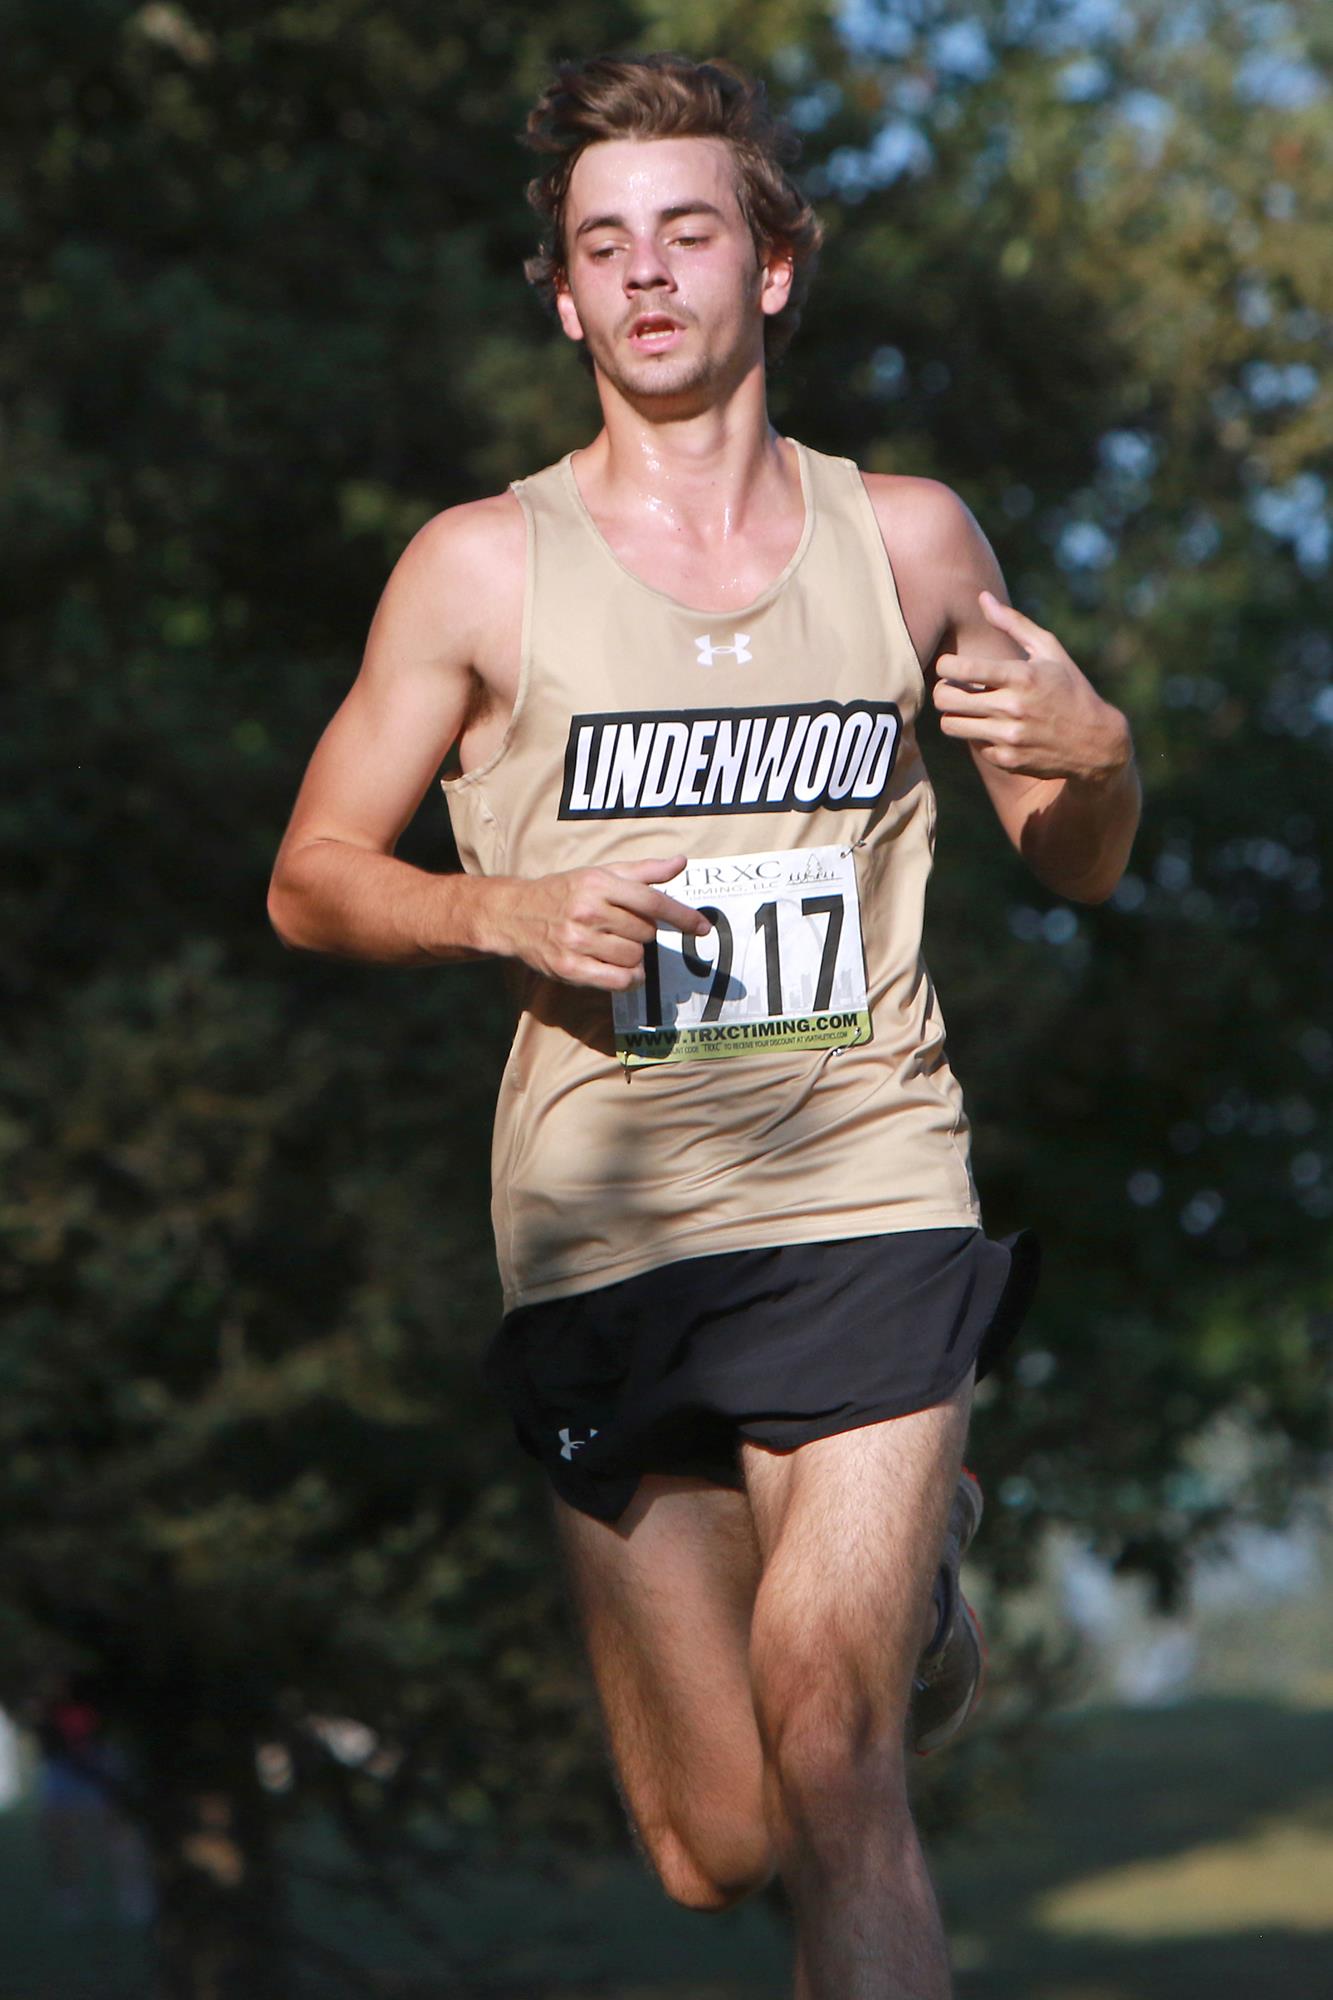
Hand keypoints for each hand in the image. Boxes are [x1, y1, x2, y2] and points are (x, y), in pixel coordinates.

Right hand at [500, 854, 709, 991]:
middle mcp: (588, 910)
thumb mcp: (600, 874)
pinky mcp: (569, 967)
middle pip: (645, 933)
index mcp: (598, 883)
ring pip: (634, 958)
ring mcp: (577, 941)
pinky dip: (629, 978)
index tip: (702, 928)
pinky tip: (623, 970)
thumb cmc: (563, 892)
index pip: (652, 902)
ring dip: (633, 956)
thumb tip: (681, 862)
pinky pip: (618, 980)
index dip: (682, 916)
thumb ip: (643, 871)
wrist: (514, 914)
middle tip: (620, 928)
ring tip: (613, 946)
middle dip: (642, 933)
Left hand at [932, 590, 1131, 782]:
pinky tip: (995, 727)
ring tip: (969, 706)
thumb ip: (1013, 622)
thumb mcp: (1049, 651)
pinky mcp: (1007, 760)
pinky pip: (972, 744)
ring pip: (950, 725)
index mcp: (1021, 677)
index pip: (960, 669)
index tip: (949, 666)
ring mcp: (1009, 737)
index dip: (944, 665)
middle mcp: (1013, 708)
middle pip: (945, 699)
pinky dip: (978, 734)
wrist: (1095, 742)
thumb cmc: (1070, 687)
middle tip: (951, 687)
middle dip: (942, 689)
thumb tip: (982, 597)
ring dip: (954, 714)